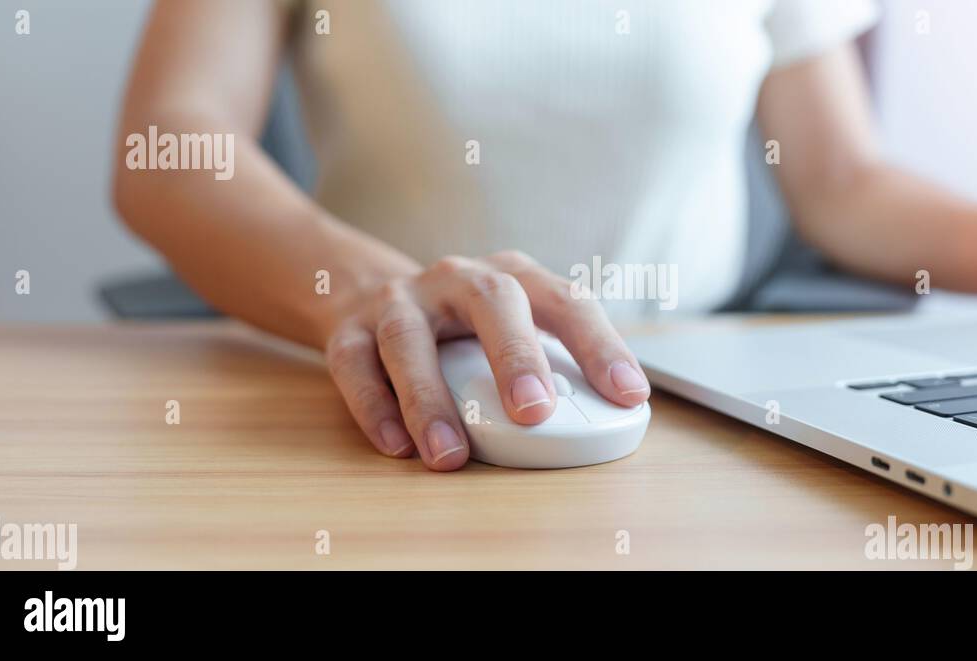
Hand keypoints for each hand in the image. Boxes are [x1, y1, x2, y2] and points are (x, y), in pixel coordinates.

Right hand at [322, 251, 650, 470]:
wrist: (369, 294)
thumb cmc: (464, 328)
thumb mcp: (511, 332)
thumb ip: (550, 367)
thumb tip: (605, 423)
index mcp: (512, 277)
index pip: (566, 302)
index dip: (600, 346)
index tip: (628, 394)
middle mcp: (457, 279)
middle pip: (492, 300)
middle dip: (515, 355)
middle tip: (535, 410)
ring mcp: (401, 301)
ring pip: (410, 341)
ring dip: (429, 400)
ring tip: (449, 454)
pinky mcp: (349, 330)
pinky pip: (356, 366)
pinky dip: (375, 408)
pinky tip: (398, 446)